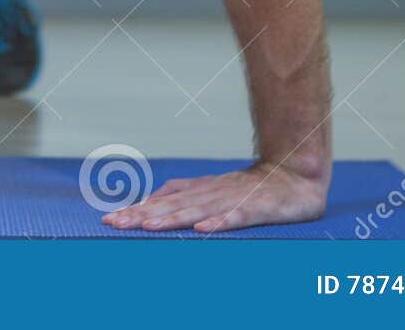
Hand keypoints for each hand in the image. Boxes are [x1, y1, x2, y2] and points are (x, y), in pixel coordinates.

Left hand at [100, 160, 327, 233]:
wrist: (295, 174)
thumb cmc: (250, 187)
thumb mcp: (211, 189)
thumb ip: (182, 194)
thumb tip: (147, 202)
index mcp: (200, 190)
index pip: (163, 201)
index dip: (137, 210)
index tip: (110, 219)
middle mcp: (212, 193)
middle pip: (173, 206)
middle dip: (143, 216)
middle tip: (116, 224)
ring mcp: (233, 199)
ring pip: (198, 210)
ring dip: (172, 219)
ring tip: (148, 227)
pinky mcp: (257, 207)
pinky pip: (236, 217)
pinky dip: (219, 223)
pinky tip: (203, 230)